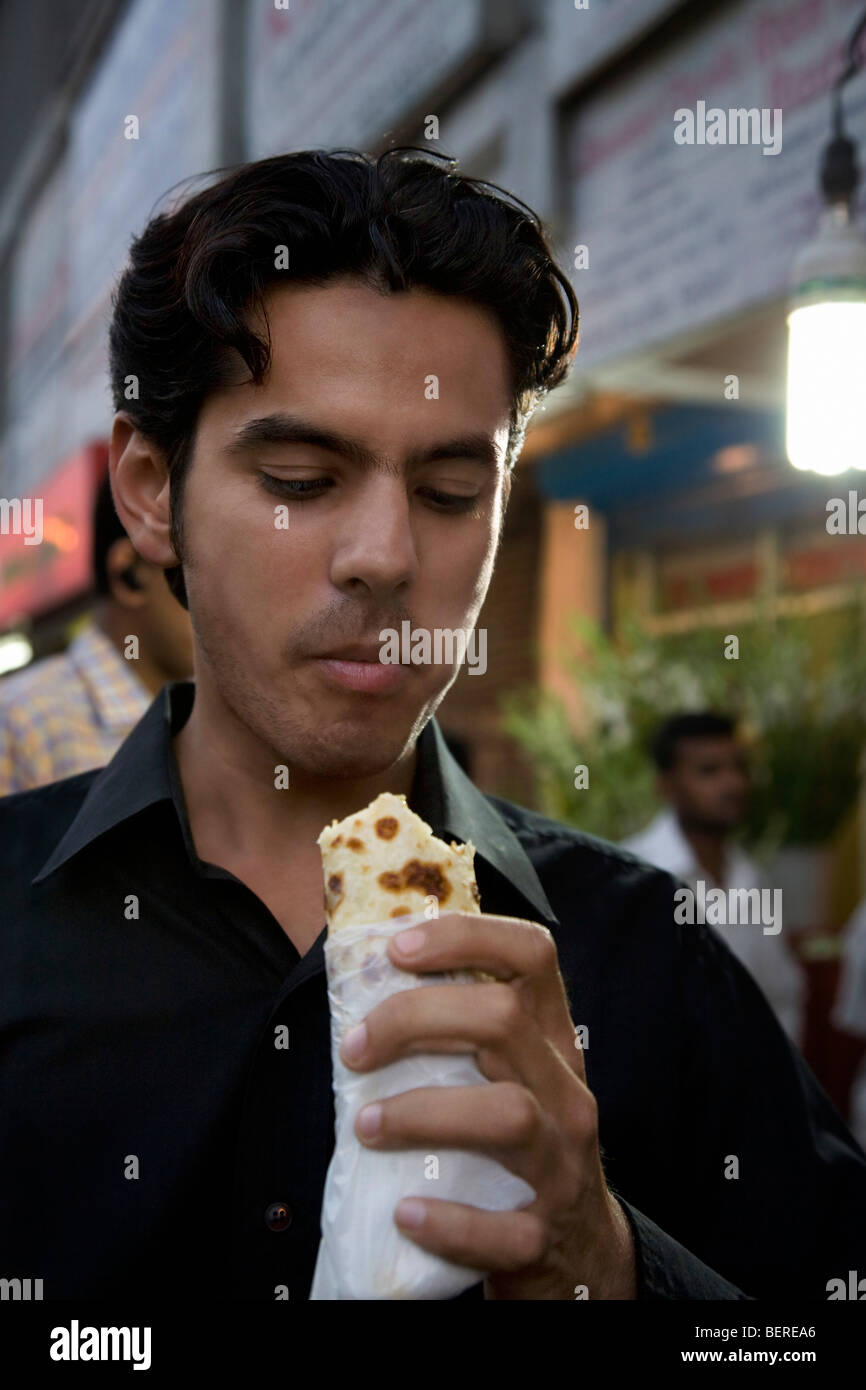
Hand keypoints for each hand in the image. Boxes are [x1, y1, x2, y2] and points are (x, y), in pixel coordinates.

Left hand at [337, 911, 636, 1299]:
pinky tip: (406, 1213)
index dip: (465, 937)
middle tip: (354, 1048)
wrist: (577, 1253)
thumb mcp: (509, 1077)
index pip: (533, 955)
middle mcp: (566, 1090)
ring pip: (508, 1115)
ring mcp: (562, 1162)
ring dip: (421, 1114)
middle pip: (504, 1021)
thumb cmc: (517, 1148)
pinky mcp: (543, 1234)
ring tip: (364, 1126)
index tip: (396, 948)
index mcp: (553, 1040)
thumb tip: (358, 985)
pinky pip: (500, 1228)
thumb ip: (460, 1035)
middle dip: (415, 1020)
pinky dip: (447, 1222)